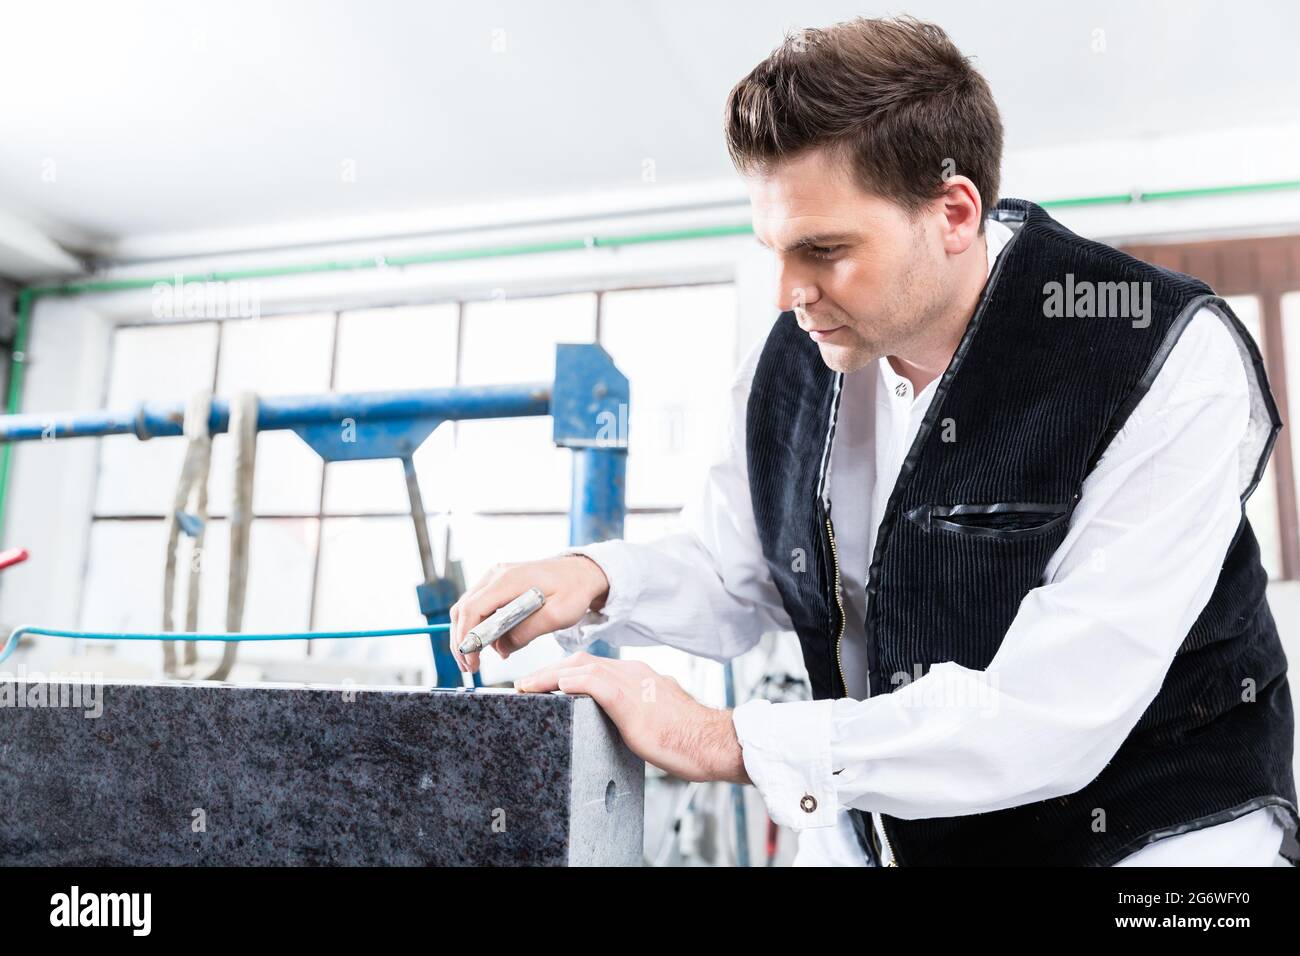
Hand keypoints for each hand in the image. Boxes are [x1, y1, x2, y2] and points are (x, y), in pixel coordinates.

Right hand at [449, 555, 609, 672]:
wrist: (583, 572)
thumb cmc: (575, 590)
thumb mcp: (557, 616)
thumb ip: (526, 632)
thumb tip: (501, 649)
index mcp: (509, 580)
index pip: (472, 609)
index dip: (466, 638)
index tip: (470, 662)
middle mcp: (497, 575)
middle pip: (463, 609)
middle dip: (461, 641)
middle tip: (469, 667)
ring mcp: (496, 577)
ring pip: (468, 608)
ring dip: (469, 635)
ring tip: (478, 660)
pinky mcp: (500, 583)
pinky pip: (480, 606)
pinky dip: (480, 627)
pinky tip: (493, 644)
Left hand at [515, 653, 750, 784]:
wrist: (711, 742)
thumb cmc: (688, 737)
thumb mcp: (655, 717)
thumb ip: (634, 712)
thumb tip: (618, 723)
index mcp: (639, 677)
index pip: (593, 665)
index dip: (565, 671)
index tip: (544, 682)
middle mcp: (634, 674)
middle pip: (582, 661)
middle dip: (550, 670)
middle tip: (525, 684)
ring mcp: (633, 685)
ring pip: (582, 668)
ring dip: (548, 676)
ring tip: (526, 687)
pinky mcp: (631, 702)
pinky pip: (594, 684)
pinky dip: (570, 683)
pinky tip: (553, 688)